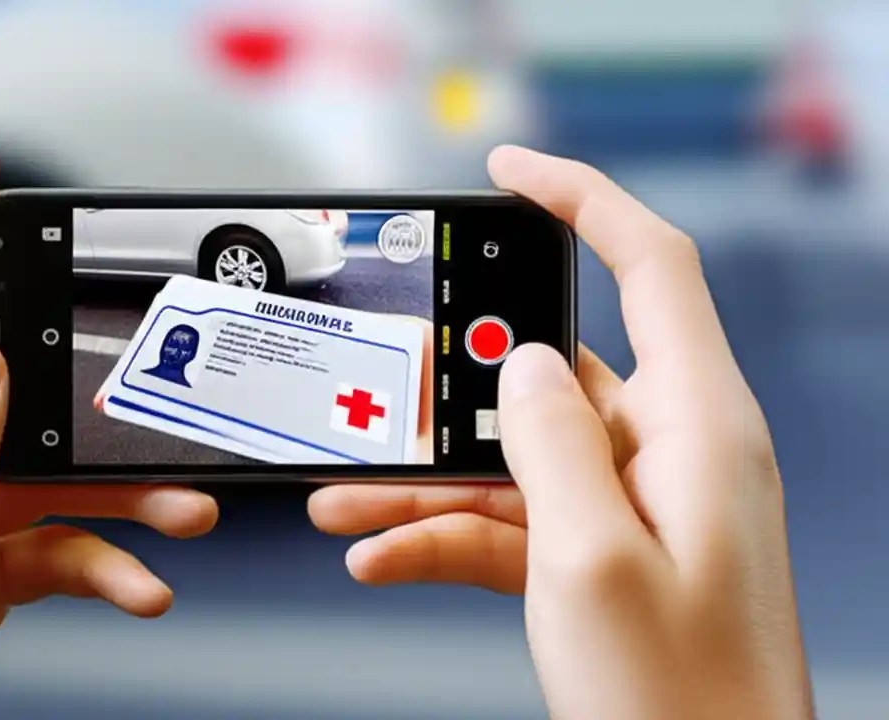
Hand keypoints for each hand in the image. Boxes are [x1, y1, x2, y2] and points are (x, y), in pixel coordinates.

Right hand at [309, 146, 810, 718]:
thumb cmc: (677, 701)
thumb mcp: (591, 557)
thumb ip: (551, 440)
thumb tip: (522, 363)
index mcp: (698, 429)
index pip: (649, 268)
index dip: (582, 199)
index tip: (509, 172)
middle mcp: (669, 457)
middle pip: (549, 377)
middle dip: (451, 393)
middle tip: (379, 399)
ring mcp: (632, 511)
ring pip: (514, 460)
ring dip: (428, 480)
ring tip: (345, 499)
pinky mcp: (599, 560)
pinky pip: (511, 525)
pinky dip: (445, 537)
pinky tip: (381, 556)